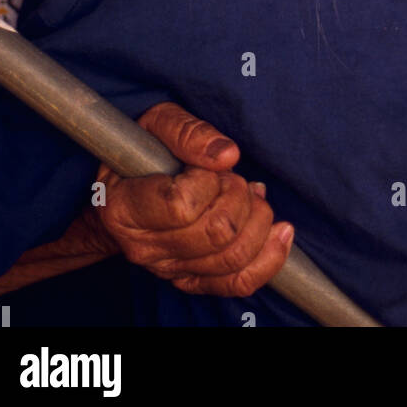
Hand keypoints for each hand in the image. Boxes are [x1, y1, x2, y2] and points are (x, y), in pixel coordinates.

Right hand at [91, 101, 294, 296]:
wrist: (126, 190)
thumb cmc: (142, 151)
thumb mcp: (157, 123)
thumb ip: (188, 132)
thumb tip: (227, 155)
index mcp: (126, 208)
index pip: (182, 206)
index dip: (208, 181)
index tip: (205, 166)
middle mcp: (145, 247)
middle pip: (215, 233)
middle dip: (239, 197)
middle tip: (232, 177)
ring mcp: (168, 269)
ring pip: (232, 258)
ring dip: (257, 220)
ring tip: (251, 195)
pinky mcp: (192, 280)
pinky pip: (237, 283)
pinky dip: (269, 258)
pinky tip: (280, 232)